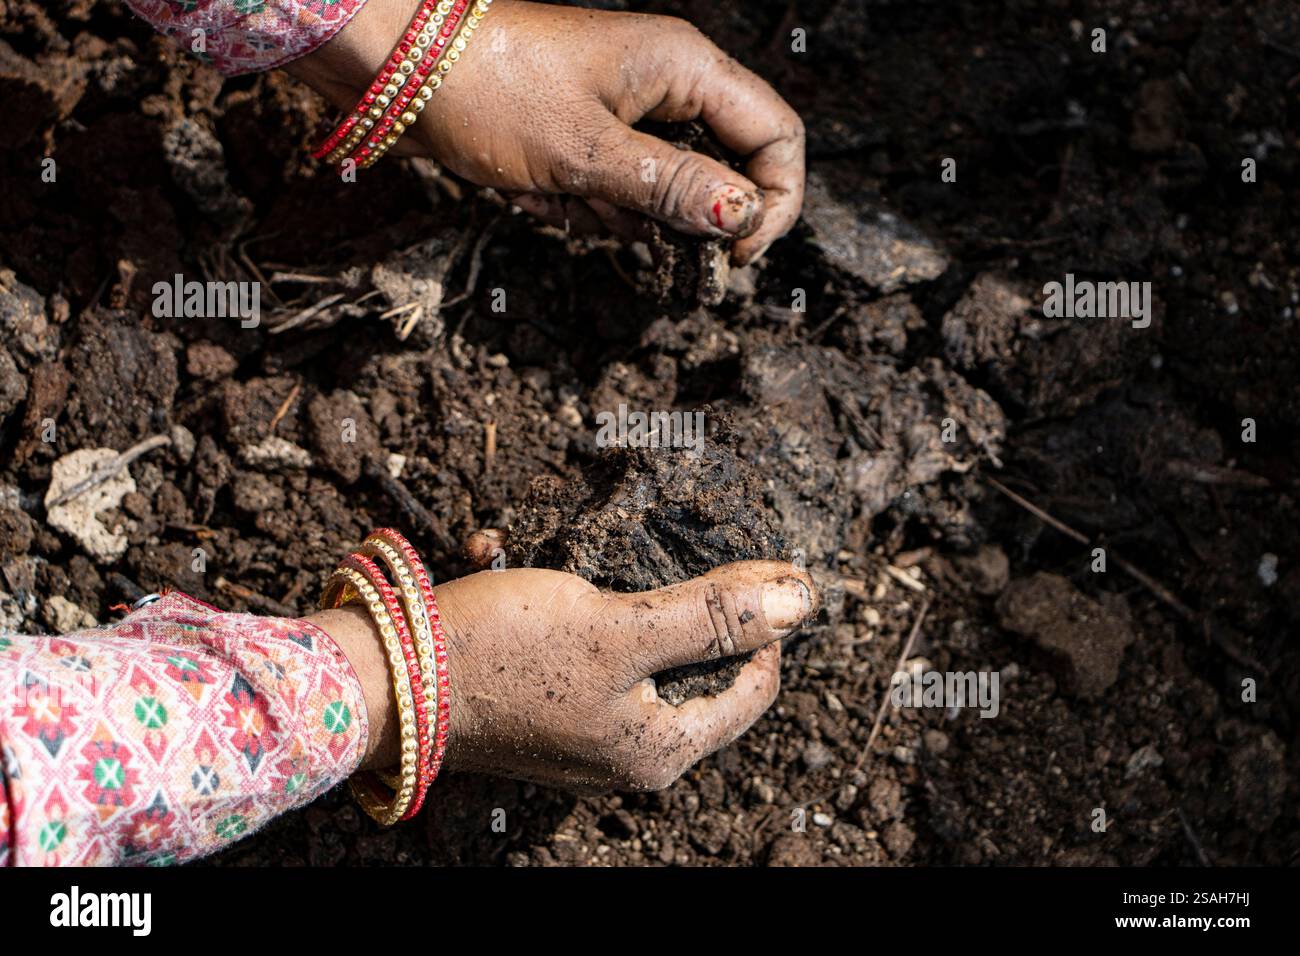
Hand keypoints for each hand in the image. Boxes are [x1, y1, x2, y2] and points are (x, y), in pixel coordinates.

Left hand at [287, 0, 805, 263]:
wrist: (398, 70)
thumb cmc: (489, 89)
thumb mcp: (585, 152)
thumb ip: (671, 187)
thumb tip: (740, 216)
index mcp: (685, 66)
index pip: (777, 135)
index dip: (773, 202)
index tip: (735, 254)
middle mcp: (669, 83)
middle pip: (726, 168)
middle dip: (685, 215)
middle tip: (636, 232)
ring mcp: (631, 108)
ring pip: (672, 189)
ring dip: (627, 215)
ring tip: (567, 197)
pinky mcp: (595, 133)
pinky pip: (624, 190)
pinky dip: (592, 208)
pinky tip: (548, 195)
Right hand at [313, 561, 816, 792]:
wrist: (387, 677)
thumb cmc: (502, 654)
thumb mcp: (620, 627)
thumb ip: (713, 615)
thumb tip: (802, 600)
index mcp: (659, 751)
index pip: (753, 687)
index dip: (762, 624)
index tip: (749, 565)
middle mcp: (628, 757)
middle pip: (697, 671)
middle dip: (681, 604)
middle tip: (657, 555)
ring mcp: (585, 738)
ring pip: (641, 656)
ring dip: (626, 601)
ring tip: (589, 565)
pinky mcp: (548, 713)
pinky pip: (590, 655)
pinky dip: (579, 614)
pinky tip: (542, 577)